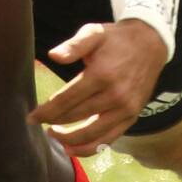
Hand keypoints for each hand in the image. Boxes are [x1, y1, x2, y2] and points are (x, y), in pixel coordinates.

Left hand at [27, 19, 168, 153]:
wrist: (150, 45)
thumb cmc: (115, 39)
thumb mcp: (94, 33)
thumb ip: (73, 45)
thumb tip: (53, 56)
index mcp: (101, 75)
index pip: (67, 100)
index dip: (46, 111)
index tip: (31, 117)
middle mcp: (115, 96)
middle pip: (77, 117)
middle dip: (53, 122)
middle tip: (37, 123)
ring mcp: (126, 110)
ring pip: (93, 134)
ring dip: (70, 140)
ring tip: (53, 135)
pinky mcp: (132, 117)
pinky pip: (109, 139)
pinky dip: (91, 148)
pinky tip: (74, 148)